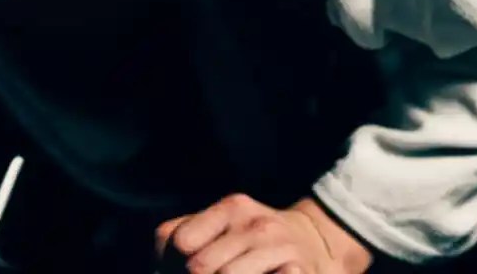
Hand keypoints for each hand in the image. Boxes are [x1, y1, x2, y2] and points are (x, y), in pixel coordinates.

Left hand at [155, 194, 371, 273]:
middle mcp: (255, 224)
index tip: (177, 270)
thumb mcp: (225, 225)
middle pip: (199, 266)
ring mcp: (279, 248)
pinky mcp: (299, 272)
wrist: (318, 243)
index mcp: (231, 208)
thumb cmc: (256, 239)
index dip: (170, 263)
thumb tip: (157, 265)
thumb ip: (187, 234)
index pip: (179, 240)